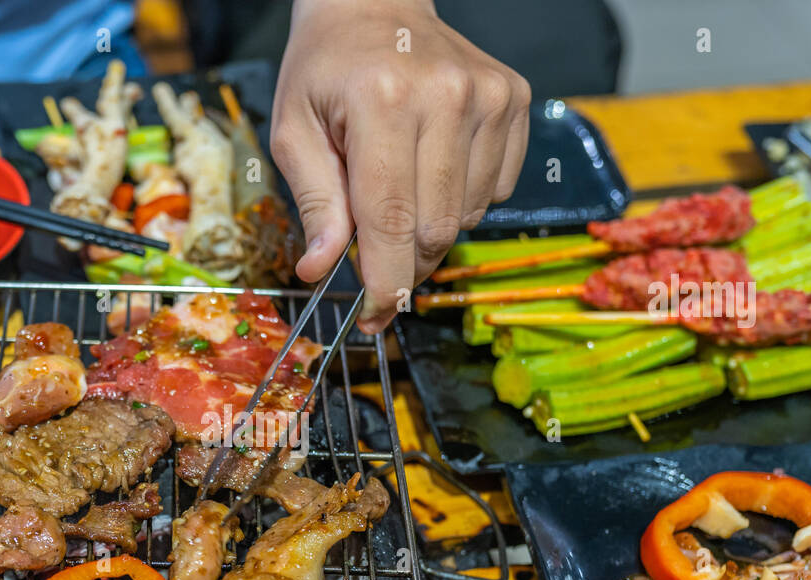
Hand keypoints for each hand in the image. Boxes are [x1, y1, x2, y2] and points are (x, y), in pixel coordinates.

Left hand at [272, 0, 529, 331]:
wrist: (375, 5)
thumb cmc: (326, 70)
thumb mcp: (294, 131)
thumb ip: (314, 203)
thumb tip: (320, 271)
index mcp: (384, 102)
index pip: (392, 222)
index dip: (384, 284)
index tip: (373, 318)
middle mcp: (447, 96)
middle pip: (435, 229)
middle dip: (403, 263)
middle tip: (375, 260)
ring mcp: (491, 97)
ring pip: (467, 216)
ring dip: (430, 229)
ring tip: (399, 191)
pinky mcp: (516, 101)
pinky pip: (495, 191)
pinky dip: (462, 200)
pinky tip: (433, 168)